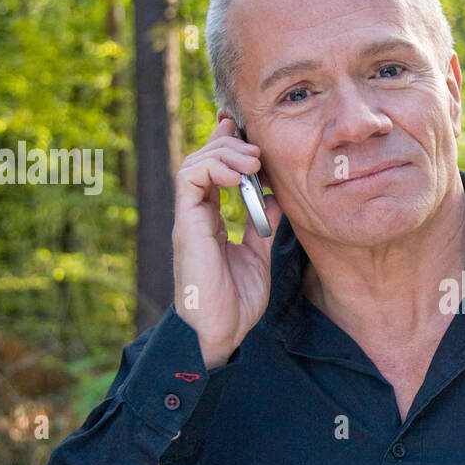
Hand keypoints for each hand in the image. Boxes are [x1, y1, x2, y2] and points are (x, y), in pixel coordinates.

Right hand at [172, 116, 282, 363]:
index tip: (248, 134)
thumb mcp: (260, 255)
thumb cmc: (236, 302)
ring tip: (252, 161)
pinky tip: (237, 174)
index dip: (227, 147)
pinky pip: (189, 178)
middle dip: (229, 144)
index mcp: (211, 221)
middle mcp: (196, 214)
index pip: (213, 172)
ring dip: (225, 153)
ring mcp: (189, 217)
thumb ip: (264, 224)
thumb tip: (277, 196)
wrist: (220, 331)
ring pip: (194, 162)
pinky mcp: (186, 222)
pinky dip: (213, 166)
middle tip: (257, 151)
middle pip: (203, 160)